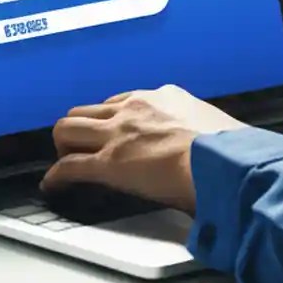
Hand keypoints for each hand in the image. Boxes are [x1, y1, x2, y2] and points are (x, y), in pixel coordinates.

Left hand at [41, 85, 246, 212]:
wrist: (224, 162)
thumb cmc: (229, 150)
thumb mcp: (214, 126)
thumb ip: (201, 132)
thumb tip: (212, 148)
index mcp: (164, 97)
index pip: (123, 101)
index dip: (113, 118)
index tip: (113, 130)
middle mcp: (136, 108)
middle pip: (88, 110)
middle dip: (81, 128)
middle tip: (82, 145)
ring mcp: (119, 134)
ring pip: (68, 128)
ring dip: (64, 145)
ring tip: (65, 160)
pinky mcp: (109, 162)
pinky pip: (69, 166)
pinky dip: (57, 176)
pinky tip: (53, 185)